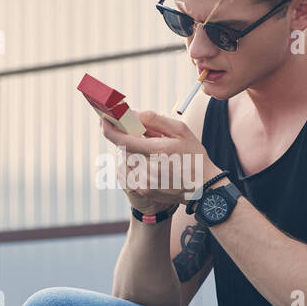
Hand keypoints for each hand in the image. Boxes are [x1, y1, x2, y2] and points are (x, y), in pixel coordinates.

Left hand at [101, 109, 221, 209]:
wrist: (204, 188)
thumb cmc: (194, 156)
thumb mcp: (181, 131)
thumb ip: (155, 120)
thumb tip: (133, 114)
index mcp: (160, 151)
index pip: (125, 140)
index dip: (110, 130)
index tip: (102, 121)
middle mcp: (150, 169)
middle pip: (125, 150)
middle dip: (129, 141)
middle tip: (143, 138)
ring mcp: (145, 183)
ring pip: (127, 161)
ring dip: (135, 154)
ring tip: (155, 156)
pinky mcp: (143, 191)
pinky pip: (131, 172)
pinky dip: (138, 166)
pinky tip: (155, 168)